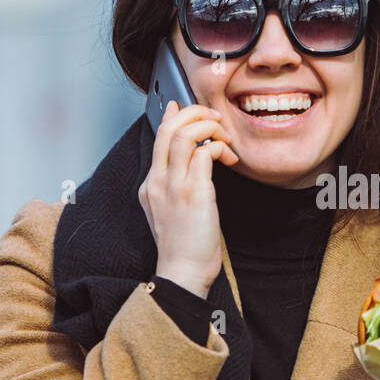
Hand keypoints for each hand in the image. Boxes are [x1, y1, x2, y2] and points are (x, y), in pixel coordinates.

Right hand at [139, 100, 239, 298]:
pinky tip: (229, 158)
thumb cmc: (184, 246)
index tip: (185, 106)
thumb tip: (193, 158)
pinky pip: (205, 153)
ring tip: (224, 138)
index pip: (158, 137)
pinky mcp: (194, 193)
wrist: (183, 273)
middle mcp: (157, 181)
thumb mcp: (170, 211)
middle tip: (215, 119)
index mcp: (150, 185)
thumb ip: (176, 184)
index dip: (174, 116)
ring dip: (209, 127)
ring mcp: (174, 186)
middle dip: (195, 113)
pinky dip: (219, 147)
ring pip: (185, 134)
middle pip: (169, 128)